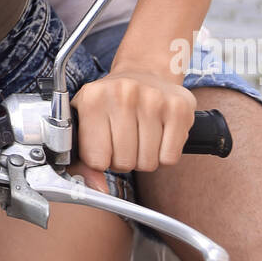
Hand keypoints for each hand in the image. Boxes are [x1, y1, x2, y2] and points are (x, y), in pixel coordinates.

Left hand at [70, 68, 196, 172]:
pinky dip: (164, 154)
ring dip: (144, 157)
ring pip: (148, 163)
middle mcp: (123, 94)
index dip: (101, 160)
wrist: (144, 72)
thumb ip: (82, 161)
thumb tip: (97, 189)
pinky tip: (158, 134)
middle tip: (125, 139)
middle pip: (124, 163)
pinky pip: (170, 158)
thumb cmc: (111, 102)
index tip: (104, 146)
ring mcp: (154, 99)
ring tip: (140, 135)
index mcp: (93, 98)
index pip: (96, 160)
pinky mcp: (179, 108)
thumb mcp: (86, 121)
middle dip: (124, 159)